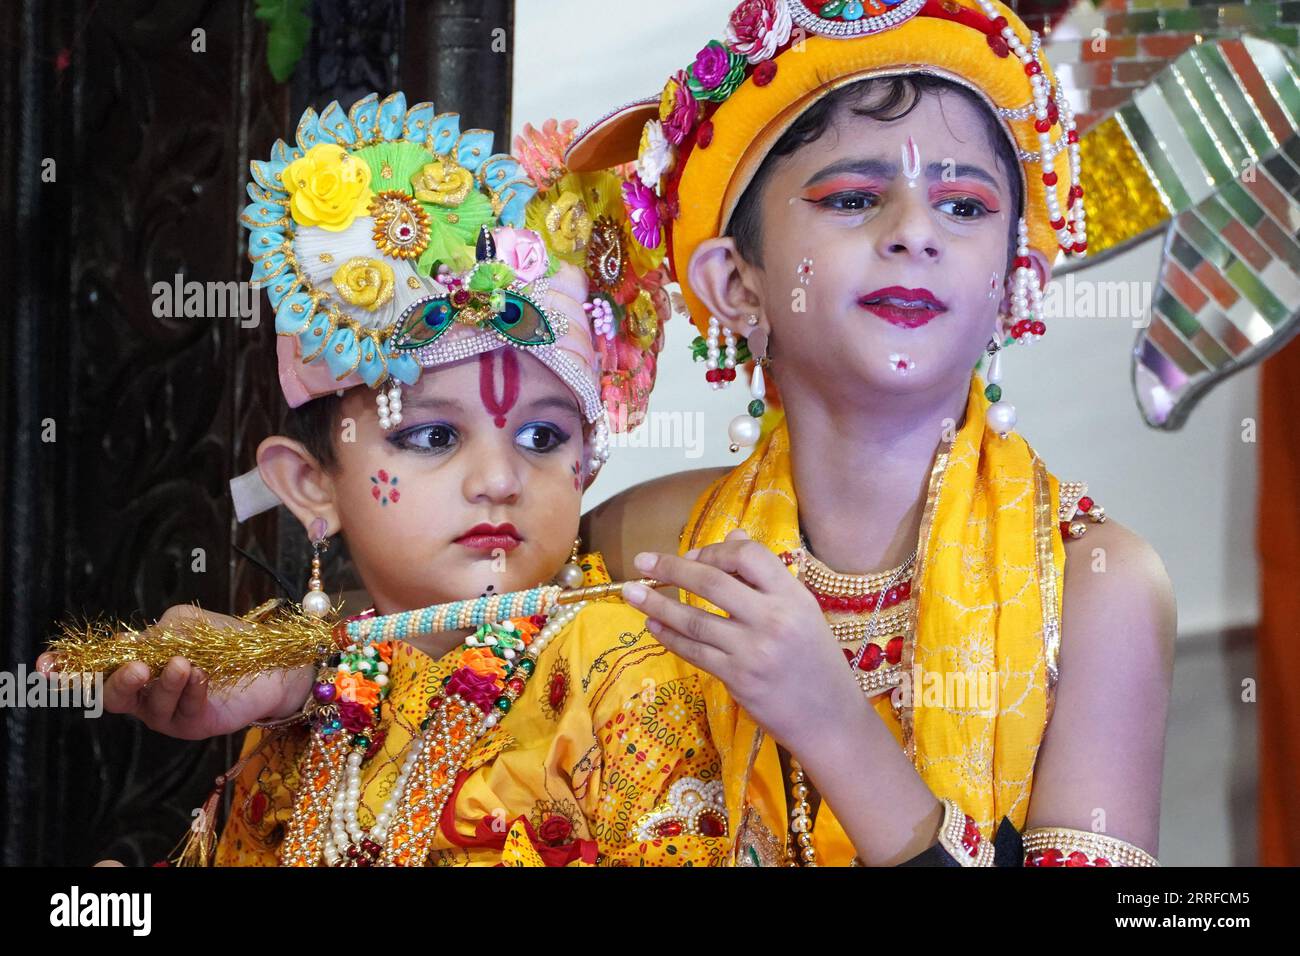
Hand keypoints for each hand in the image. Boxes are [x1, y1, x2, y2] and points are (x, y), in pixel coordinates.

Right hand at [36, 604, 314, 739]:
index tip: (47, 666)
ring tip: (184, 664)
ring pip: (148, 705)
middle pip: (112, 697)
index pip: (93, 669)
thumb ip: (157, 632)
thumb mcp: (187, 624)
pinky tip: (202, 675)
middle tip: (138, 667)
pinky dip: (191, 690)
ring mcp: (164, 712)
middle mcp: (143, 692)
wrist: (272, 661)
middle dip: (119, 682)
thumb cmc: (225, 639)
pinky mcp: (191, 725)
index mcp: (135, 662)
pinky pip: (183, 711)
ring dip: (164, 682)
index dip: (66, 670)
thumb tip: (132, 644)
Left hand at [620, 530, 864, 754]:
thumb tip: (732, 535)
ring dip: (657, 604)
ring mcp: (753, 651)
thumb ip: (765, 577)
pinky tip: (653, 625)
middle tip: (642, 562)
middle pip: (712, 582)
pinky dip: (669, 636)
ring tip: (631, 592)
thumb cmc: (815, 661)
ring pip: (694, 619)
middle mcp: (773, 619)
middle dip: (670, 568)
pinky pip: (694, 651)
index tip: (692, 555)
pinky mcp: (738, 678)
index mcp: (793, 596)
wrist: (829, 718)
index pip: (748, 555)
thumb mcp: (801, 611)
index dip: (714, 550)